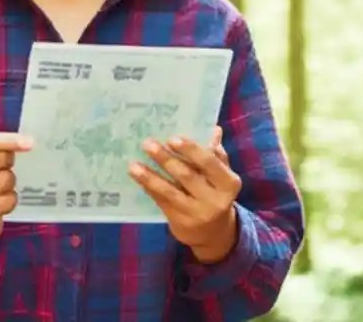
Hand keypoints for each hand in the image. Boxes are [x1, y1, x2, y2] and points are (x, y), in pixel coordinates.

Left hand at [128, 125, 240, 263]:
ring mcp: (196, 213)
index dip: (191, 150)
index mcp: (228, 183)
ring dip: (150, 177)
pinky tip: (139, 178)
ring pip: (170, 192)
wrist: (214, 233)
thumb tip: (213, 129)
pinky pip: (162, 202)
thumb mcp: (222, 176)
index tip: (172, 139)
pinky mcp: (180, 223)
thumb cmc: (216, 194)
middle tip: (148, 144)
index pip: (209, 163)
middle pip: (187, 176)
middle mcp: (215, 200)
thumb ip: (216, 155)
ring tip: (133, 165)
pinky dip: (150, 189)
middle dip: (166, 159)